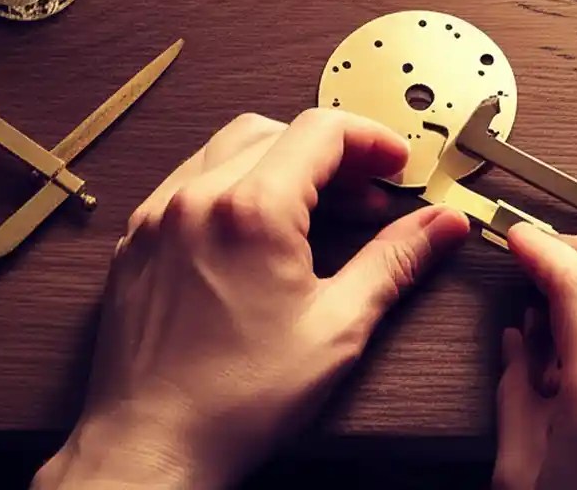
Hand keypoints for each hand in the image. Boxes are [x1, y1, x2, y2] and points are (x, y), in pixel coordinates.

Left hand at [34, 110, 469, 489]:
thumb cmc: (235, 400)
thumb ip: (394, 261)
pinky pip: (189, 182)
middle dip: (331, 152)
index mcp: (251, 210)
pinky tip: (259, 230)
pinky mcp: (137, 242)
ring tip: (318, 211)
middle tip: (368, 191)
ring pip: (229, 149)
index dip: (371, 138)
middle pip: (277, 131)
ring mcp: (159, 217)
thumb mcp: (338, 327)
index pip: (321, 131)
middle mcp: (196, 199)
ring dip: (282, 163)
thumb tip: (439, 225)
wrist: (152, 446)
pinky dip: (234, 185)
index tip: (396, 163)